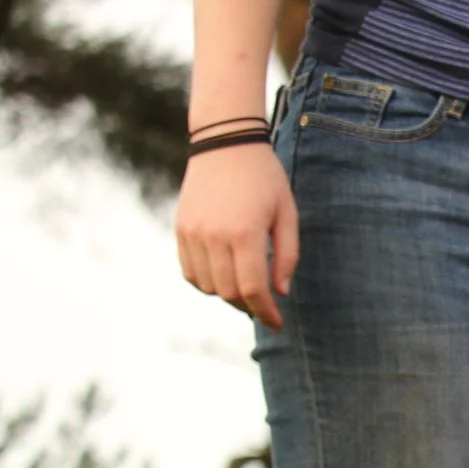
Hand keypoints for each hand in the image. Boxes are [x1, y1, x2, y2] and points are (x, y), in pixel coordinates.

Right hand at [176, 142, 297, 330]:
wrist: (225, 143)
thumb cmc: (264, 178)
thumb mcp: (287, 214)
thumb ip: (287, 256)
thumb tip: (280, 292)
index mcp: (244, 234)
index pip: (253, 289)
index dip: (266, 313)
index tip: (278, 324)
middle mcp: (214, 237)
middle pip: (229, 293)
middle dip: (250, 307)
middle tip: (265, 307)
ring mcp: (193, 233)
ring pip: (208, 286)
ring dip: (228, 296)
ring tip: (247, 289)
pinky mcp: (181, 229)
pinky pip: (190, 271)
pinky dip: (207, 283)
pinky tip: (224, 277)